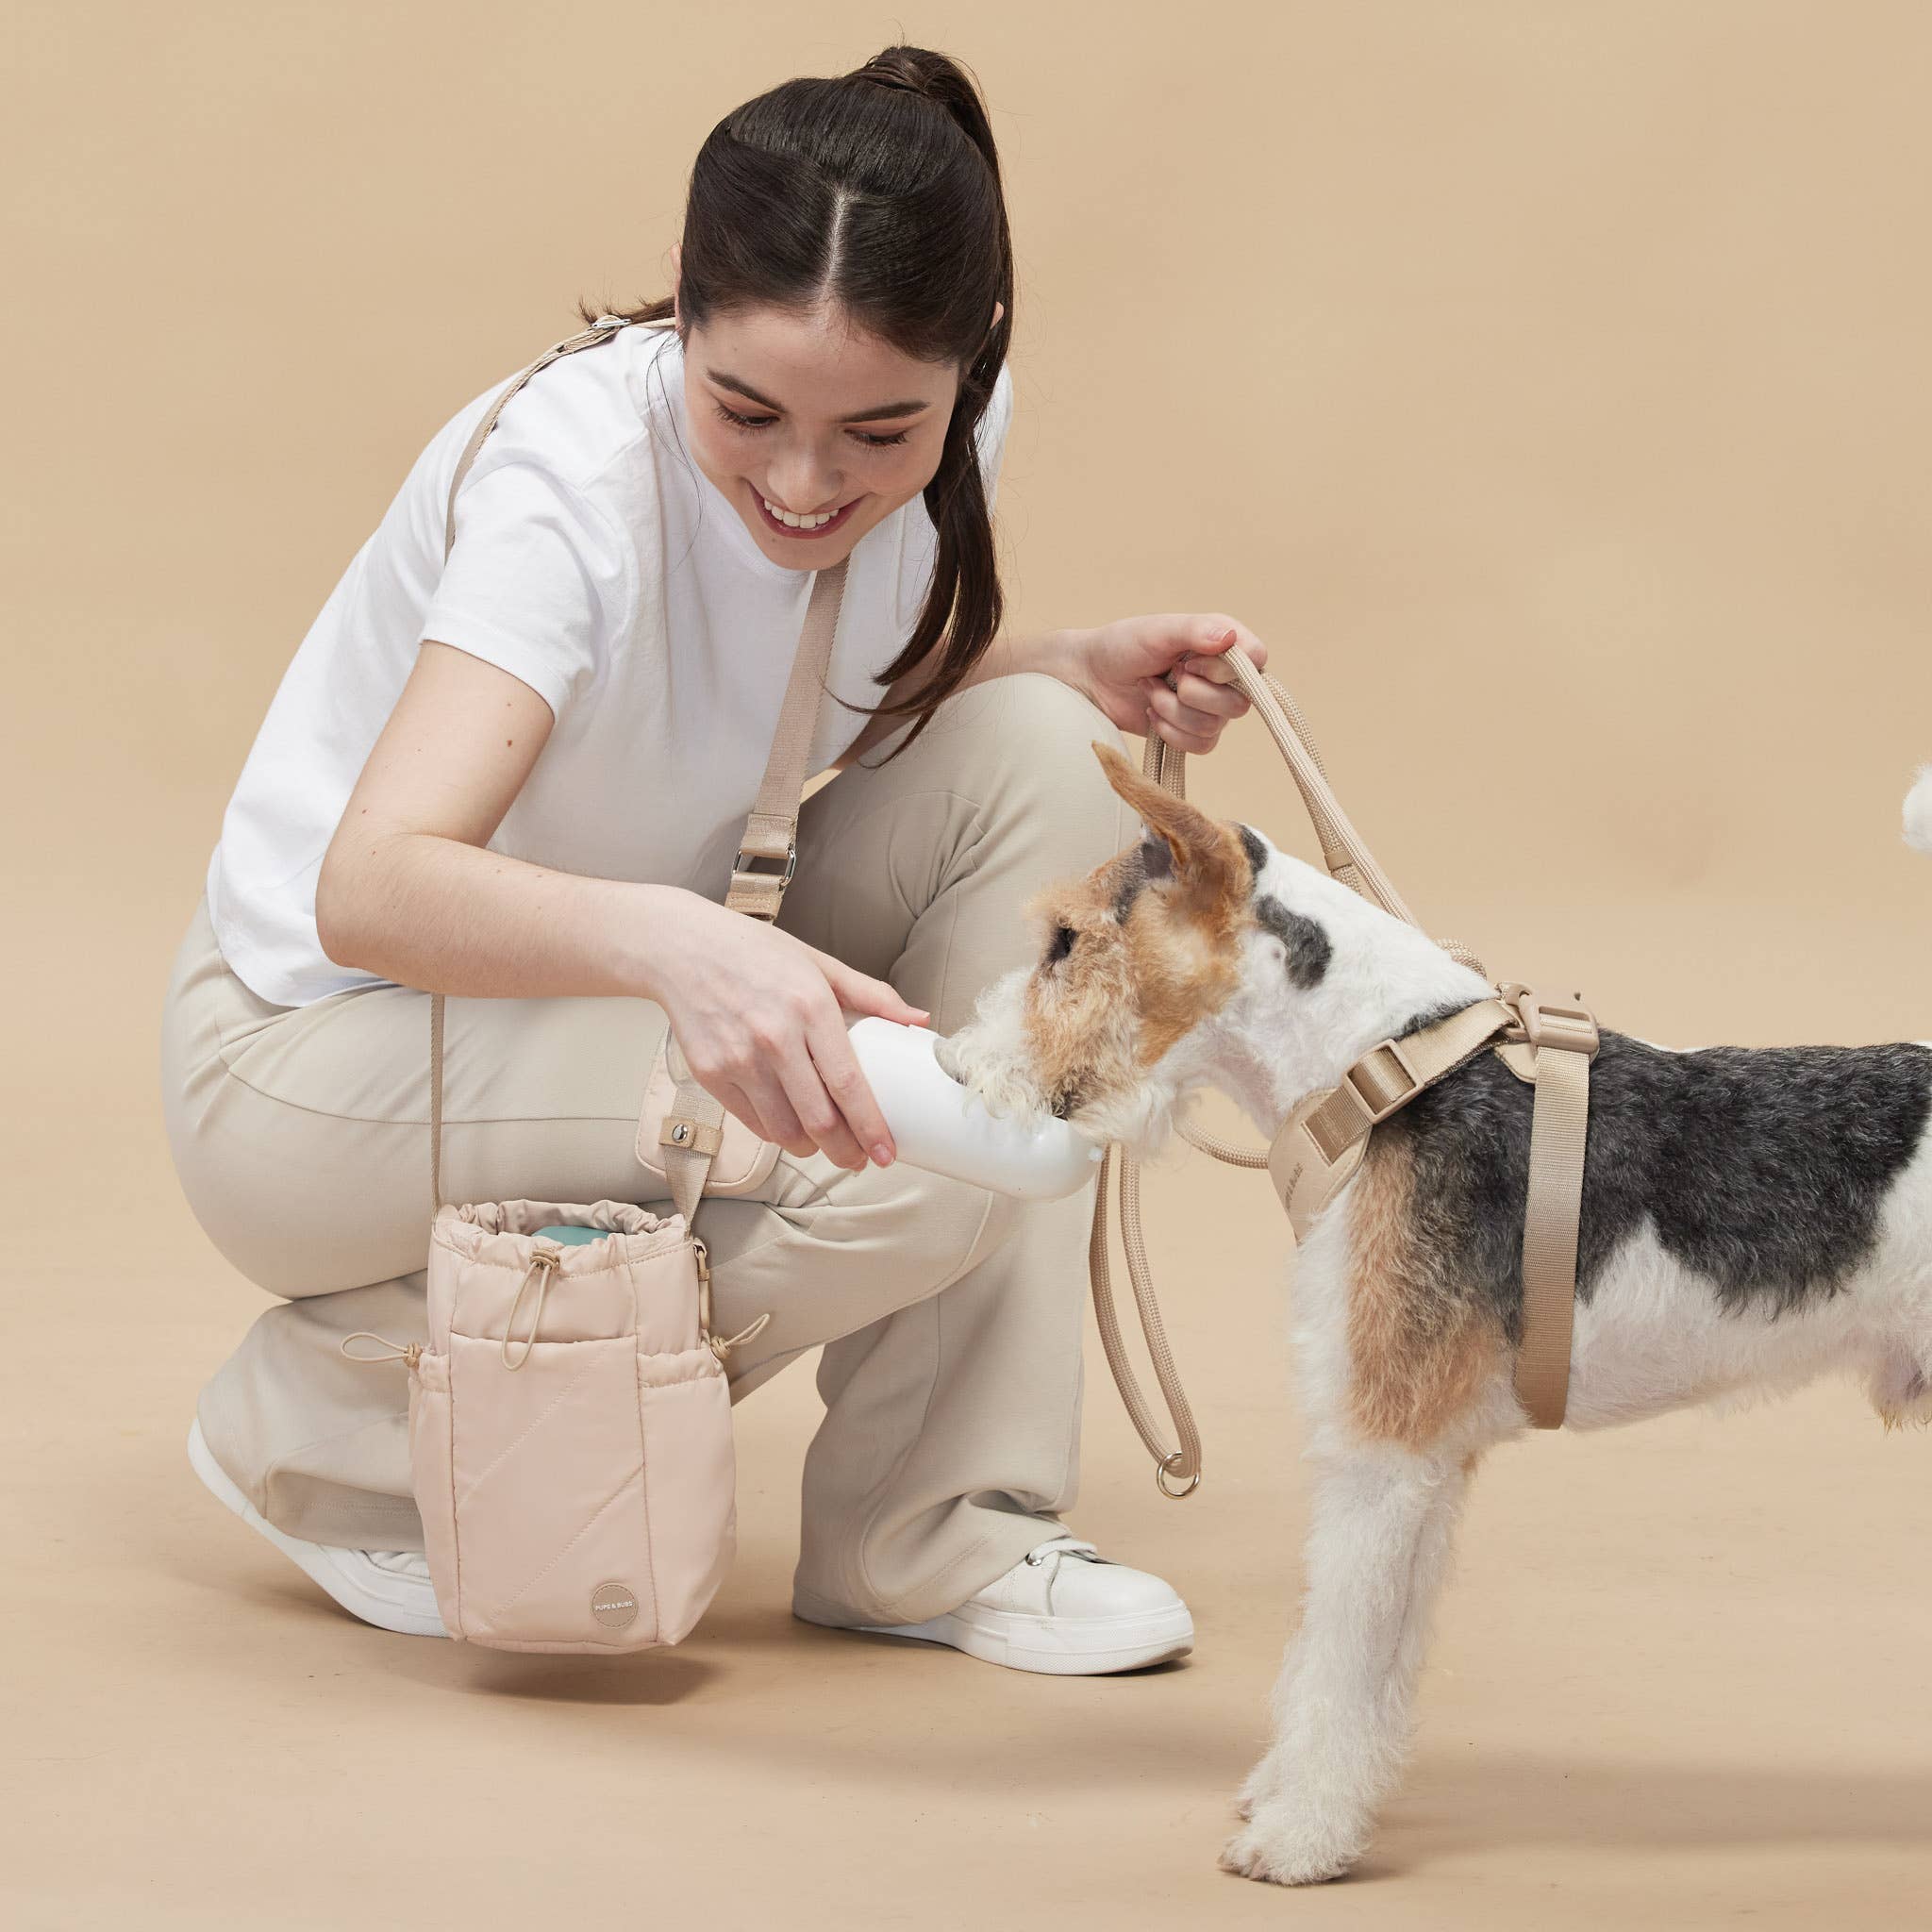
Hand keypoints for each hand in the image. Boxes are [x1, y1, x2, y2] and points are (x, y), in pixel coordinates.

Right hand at [643, 891, 928, 1170]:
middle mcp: (775, 1037)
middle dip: (845, 1152)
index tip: (887, 1153)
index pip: (848, 1084)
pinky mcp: (710, 1074)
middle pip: (819, 1120)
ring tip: (824, 1145)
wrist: (681, 947)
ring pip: (784, 1131)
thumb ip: (871, 995)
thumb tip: (919, 1019)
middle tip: (859, 1159)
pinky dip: (775, 1134)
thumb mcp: (818, 963)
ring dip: (810, 1149)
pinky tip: (788, 1126)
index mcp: (810, 1007)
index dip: (871, 1127)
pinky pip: (752, 1122)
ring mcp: (739, 1059)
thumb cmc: (755, 953)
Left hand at [1064, 614, 1268, 753]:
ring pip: (1214, 726)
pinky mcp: (1194, 733)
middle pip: (1239, 703)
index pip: (1256, 659)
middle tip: (1168, 676)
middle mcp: (1225, 677)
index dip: (1225, 669)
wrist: (1092, 678)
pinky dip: (1171, 731)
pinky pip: (1201, 746)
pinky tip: (1152, 712)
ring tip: (1151, 690)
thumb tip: (1229, 638)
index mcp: (1224, 643)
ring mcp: (1212, 707)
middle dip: (1192, 694)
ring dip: (1173, 710)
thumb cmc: (1125, 646)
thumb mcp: (1159, 630)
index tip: (1191, 661)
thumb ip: (1196, 630)